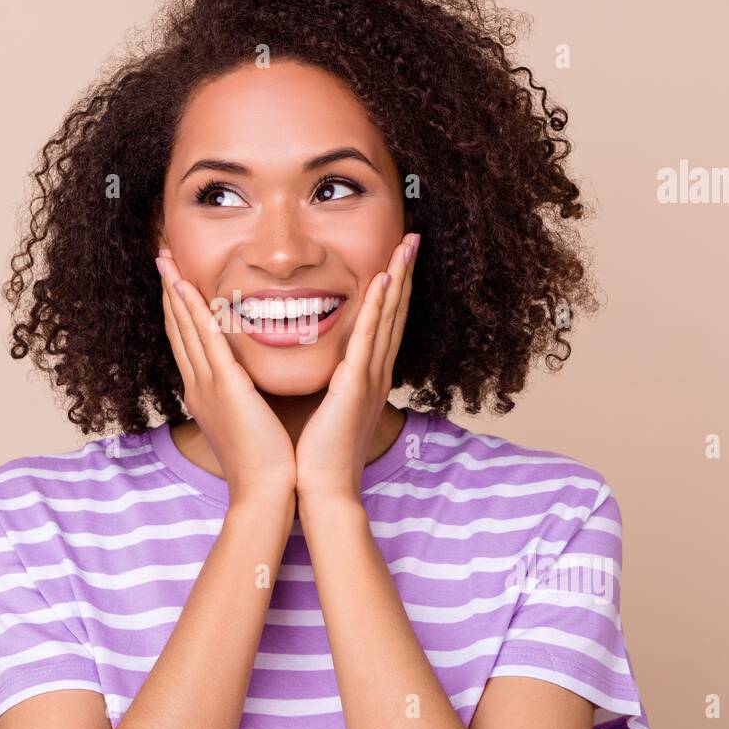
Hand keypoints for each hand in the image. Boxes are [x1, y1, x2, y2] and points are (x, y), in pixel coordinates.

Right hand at [156, 249, 297, 501]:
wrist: (266, 493)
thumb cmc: (265, 462)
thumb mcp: (247, 421)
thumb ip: (243, 396)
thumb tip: (248, 382)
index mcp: (204, 393)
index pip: (187, 340)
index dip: (178, 307)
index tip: (174, 278)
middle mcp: (198, 385)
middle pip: (177, 327)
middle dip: (169, 290)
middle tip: (160, 255)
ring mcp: (207, 385)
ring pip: (185, 327)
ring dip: (174, 290)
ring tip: (164, 258)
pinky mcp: (225, 387)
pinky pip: (206, 340)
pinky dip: (193, 311)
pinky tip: (184, 287)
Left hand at [294, 232, 418, 504]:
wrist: (321, 492)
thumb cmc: (317, 455)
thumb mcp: (325, 407)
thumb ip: (326, 382)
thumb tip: (315, 363)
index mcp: (365, 377)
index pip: (383, 323)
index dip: (392, 288)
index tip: (396, 257)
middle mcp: (374, 373)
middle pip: (395, 313)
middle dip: (404, 273)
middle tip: (413, 237)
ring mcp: (369, 379)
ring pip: (388, 318)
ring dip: (398, 279)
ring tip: (407, 245)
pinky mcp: (355, 387)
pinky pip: (369, 339)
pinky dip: (378, 309)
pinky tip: (383, 281)